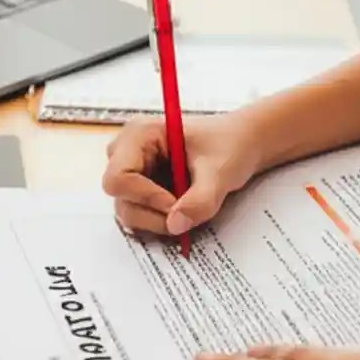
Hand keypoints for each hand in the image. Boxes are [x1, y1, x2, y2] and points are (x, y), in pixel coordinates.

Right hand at [103, 114, 260, 235]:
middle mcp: (127, 152)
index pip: (119, 176)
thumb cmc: (230, 144)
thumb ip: (200, 200)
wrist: (241, 145)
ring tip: (188, 210)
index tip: (175, 205)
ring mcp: (132, 171)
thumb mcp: (220, 171)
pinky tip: (182, 210)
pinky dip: (159, 220)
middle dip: (152, 213)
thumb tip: (175, 225)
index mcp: (139, 134)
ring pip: (128, 209)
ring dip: (157, 220)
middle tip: (185, 214)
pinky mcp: (139, 188)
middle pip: (120, 197)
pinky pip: (139, 213)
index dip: (145, 197)